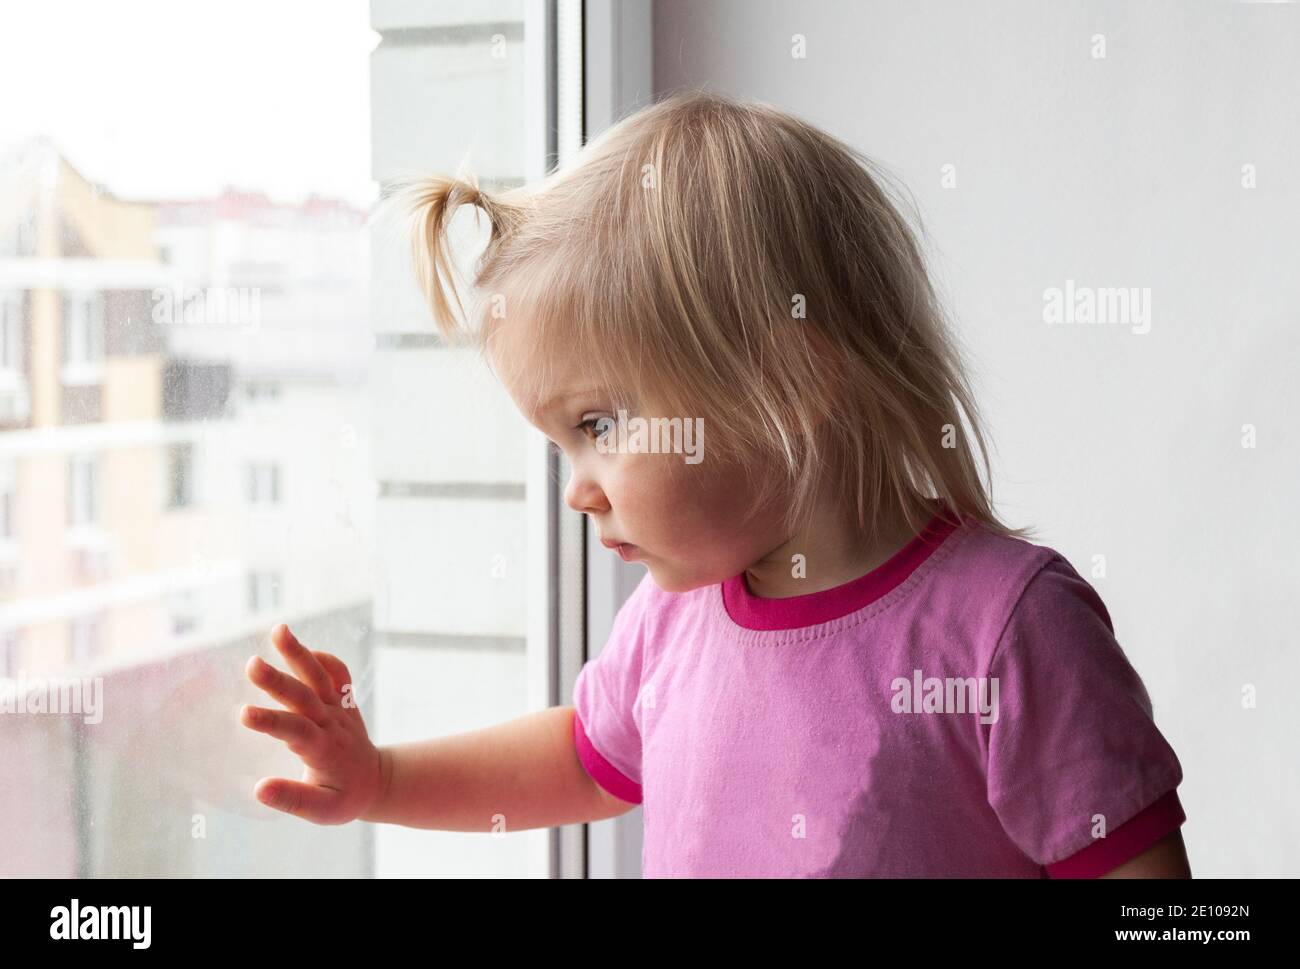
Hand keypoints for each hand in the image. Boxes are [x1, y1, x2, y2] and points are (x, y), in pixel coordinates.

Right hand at [240, 623, 385, 824]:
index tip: (244, 714)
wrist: (378, 782)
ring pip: (321, 677)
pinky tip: (302, 648)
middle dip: (278, 680)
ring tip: (278, 629)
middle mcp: (333, 723)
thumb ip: (293, 799)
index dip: (272, 722)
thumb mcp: (322, 811)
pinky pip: (338, 673)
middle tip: (251, 664)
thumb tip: (259, 789)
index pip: (297, 732)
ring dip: (300, 653)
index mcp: (324, 750)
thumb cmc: (344, 798)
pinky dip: (323, 658)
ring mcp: (340, 708)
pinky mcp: (343, 700)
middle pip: (305, 697)